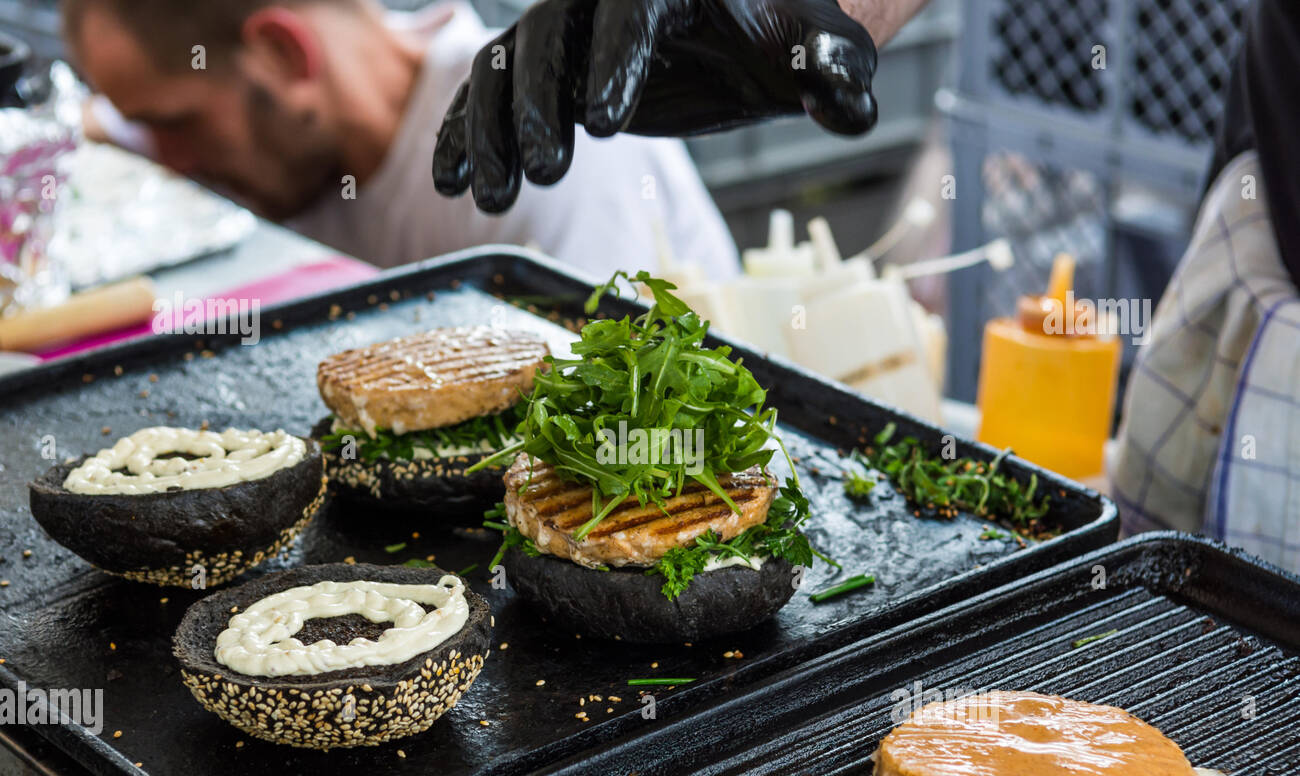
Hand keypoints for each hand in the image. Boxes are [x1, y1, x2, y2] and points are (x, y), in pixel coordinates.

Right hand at [434, 0, 877, 212]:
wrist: (749, 38)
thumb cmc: (784, 44)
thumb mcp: (821, 55)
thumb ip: (835, 74)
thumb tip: (850, 103)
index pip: (631, 10)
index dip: (614, 61)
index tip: (603, 124)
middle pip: (550, 35)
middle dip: (540, 106)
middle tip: (548, 174)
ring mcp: (566, 30)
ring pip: (505, 65)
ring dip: (490, 132)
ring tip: (493, 200)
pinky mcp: (547, 68)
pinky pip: (489, 92)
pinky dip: (465, 133)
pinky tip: (453, 184)